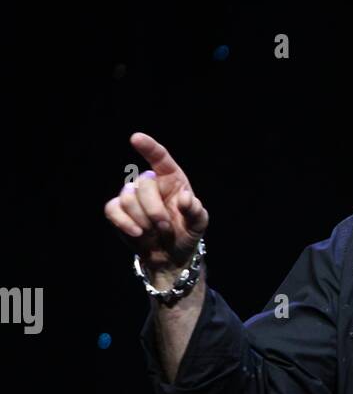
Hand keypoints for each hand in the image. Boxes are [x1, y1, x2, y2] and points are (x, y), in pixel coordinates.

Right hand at [104, 132, 208, 279]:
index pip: (160, 157)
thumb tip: (186, 198)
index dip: (148, 147)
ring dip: (143, 220)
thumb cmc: (186, 232)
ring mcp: (131, 196)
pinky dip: (125, 223)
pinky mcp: (117, 211)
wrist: (171, 255)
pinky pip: (112, 209)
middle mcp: (149, 183)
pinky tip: (137, 233)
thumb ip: (195, 210)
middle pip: (143, 183)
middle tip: (165, 228)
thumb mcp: (198, 224)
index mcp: (171, 178)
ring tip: (154, 233)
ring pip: (127, 197)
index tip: (136, 138)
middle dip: (155, 210)